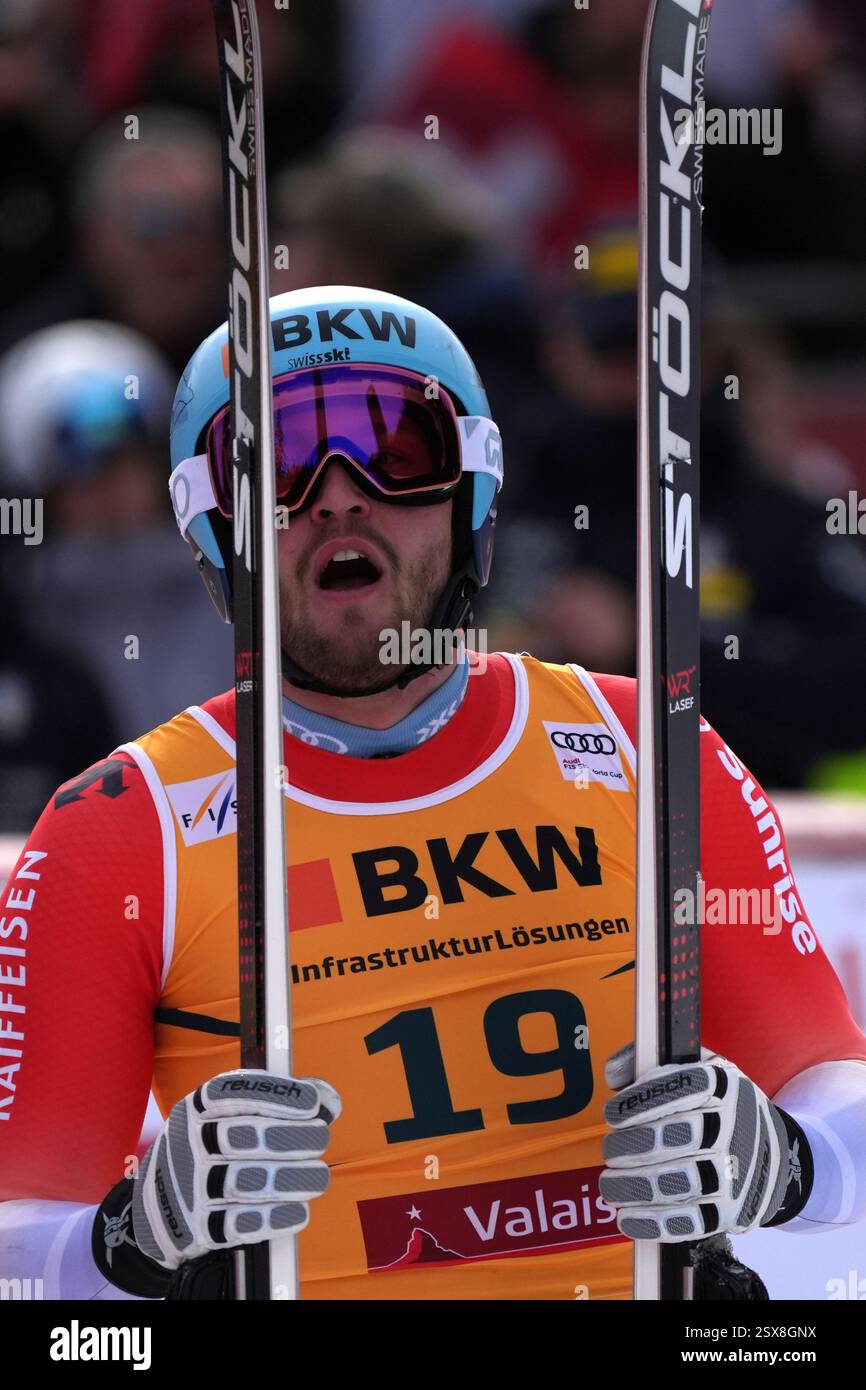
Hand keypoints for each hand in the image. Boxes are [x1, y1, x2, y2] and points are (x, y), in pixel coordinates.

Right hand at [132, 1069, 339, 1270]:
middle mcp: (188, 1142)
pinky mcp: (196, 1227)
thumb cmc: (209, 1151)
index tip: (313, 1102)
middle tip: (320, 1138)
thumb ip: (275, 1103)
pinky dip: (275, 1217)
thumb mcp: (227, 1117)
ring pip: (246, 1180)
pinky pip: (239, 1224)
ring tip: (318, 1177)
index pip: (231, 1091)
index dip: (276, 1094)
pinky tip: (298, 1210)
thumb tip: (327, 1099)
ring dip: (291, 1178)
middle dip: (293, 1136)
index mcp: (197, 1108)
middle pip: (244, 1136)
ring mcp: (189, 1186)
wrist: (157, 1209)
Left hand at [599, 1044, 799, 1242]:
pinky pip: (689, 1221)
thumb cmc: (722, 1108)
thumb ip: (653, 1064)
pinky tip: (627, 1218)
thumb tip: (614, 1074)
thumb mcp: (702, 1071)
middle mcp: (733, 1128)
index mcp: (724, 1087)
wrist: (776, 1157)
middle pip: (676, 1137)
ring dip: (634, 1186)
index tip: (613, 1113)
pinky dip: (653, 1222)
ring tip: (609, 1185)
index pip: (682, 1087)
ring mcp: (734, 1173)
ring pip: (678, 1182)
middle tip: (611, 1150)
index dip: (642, 1101)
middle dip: (632, 1145)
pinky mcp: (730, 1211)